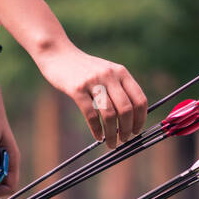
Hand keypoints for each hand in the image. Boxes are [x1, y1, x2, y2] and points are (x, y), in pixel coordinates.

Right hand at [33, 38, 147, 148]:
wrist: (58, 54)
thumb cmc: (84, 69)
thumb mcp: (106, 72)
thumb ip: (119, 88)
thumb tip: (132, 118)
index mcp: (121, 72)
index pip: (139, 99)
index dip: (140, 119)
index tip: (136, 131)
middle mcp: (110, 75)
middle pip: (126, 109)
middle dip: (127, 129)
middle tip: (124, 140)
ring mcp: (93, 82)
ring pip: (109, 115)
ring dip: (112, 134)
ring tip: (111, 144)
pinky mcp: (77, 89)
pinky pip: (91, 115)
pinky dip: (96, 130)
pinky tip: (98, 137)